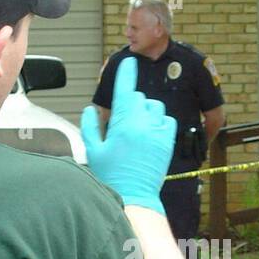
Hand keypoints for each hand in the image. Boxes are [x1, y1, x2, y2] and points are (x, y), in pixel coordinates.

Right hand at [80, 56, 175, 213]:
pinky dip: (160, 122)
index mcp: (123, 123)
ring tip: (137, 127)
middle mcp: (143, 123)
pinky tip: (151, 133)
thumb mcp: (93, 151)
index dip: (126, 73)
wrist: (135, 197)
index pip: (125, 90)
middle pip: (138, 98)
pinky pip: (168, 121)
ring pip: (155, 107)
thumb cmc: (111, 176)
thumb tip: (90, 110)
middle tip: (122, 122)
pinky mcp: (168, 142)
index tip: (129, 61)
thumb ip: (90, 127)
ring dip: (146, 110)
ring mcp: (158, 132)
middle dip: (129, 103)